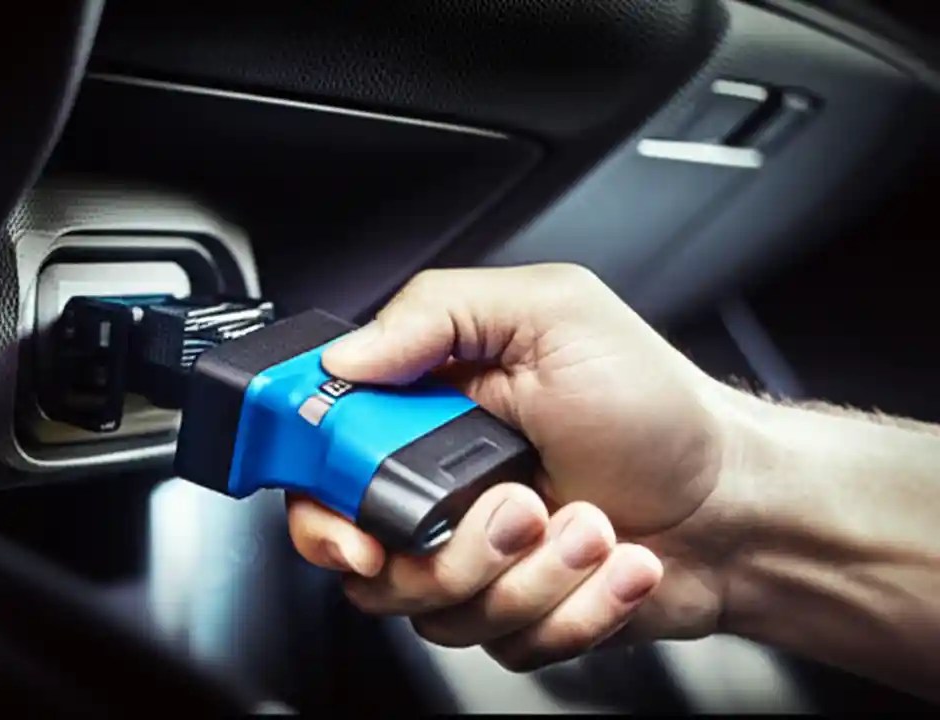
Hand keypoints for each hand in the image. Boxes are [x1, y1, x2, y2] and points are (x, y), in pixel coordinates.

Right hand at [287, 264, 742, 670]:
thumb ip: (435, 313)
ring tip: (590, 524)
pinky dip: (573, 609)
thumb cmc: (656, 408)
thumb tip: (347, 354)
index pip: (323, 469)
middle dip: (453, 551)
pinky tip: (614, 563)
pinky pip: (504, 643)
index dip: (322, 511)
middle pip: (368, 562)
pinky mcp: (518, 613)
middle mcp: (438, 491)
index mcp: (427, 415)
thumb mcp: (552, 314)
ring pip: (440, 611)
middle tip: (519, 507)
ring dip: (531, 574)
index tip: (359, 534)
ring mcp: (477, 558)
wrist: (739, 503)